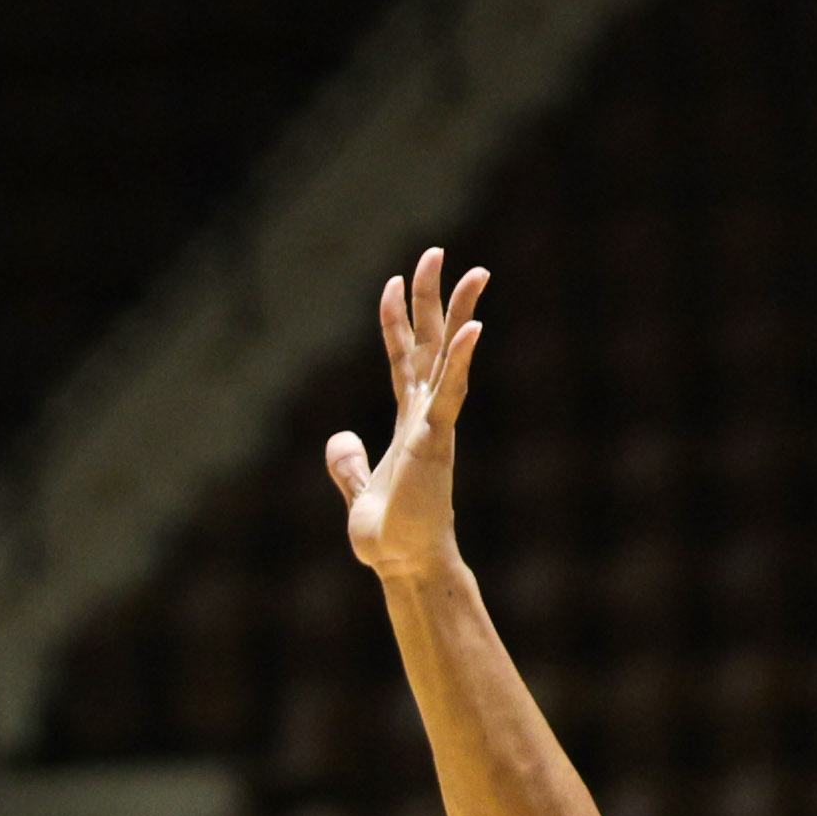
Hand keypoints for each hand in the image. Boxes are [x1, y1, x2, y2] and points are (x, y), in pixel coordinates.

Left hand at [324, 247, 488, 579]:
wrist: (404, 564)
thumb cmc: (390, 535)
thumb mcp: (357, 491)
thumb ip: (349, 463)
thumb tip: (340, 438)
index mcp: (407, 421)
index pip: (403, 357)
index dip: (396, 319)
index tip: (394, 281)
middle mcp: (425, 414)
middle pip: (430, 341)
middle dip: (433, 296)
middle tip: (438, 251)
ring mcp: (434, 424)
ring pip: (449, 356)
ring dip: (460, 312)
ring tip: (475, 271)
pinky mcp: (437, 440)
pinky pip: (451, 391)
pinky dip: (460, 360)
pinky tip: (472, 327)